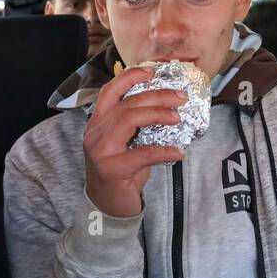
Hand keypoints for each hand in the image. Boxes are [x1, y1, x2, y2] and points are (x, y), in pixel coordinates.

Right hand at [83, 65, 186, 217]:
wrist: (107, 206)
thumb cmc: (120, 172)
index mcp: (98, 123)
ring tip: (178, 117)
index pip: (110, 91)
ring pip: (129, 119)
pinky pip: (142, 154)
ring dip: (158, 114)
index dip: (130, 77)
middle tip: (180, 96)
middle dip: (156, 95)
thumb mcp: (124, 143)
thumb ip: (137, 125)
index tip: (152, 71)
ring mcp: (101, 151)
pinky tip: (179, 152)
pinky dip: (164, 151)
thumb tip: (169, 106)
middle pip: (126, 103)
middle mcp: (96, 133)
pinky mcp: (112, 169)